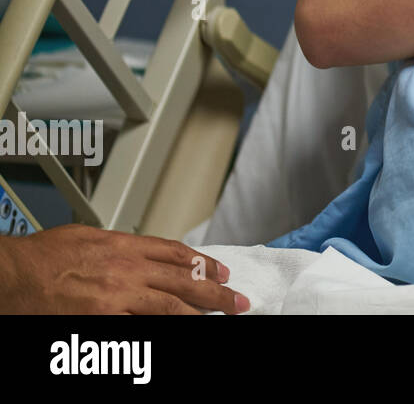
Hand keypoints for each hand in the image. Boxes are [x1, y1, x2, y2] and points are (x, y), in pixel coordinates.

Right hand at [0, 224, 250, 313]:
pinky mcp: (103, 321)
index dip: (204, 264)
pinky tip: (182, 329)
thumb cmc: (40, 257)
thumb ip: (119, 246)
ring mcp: (117, 298)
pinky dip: (165, 329)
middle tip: (237, 301)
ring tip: (222, 318)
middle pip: (185, 281)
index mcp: (125, 246)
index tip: (221, 272)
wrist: (12, 273)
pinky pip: (143, 329)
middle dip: (216, 292)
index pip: (177, 254)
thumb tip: (140, 253)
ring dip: (201, 313)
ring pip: (172, 307)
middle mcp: (127, 270)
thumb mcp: (88, 237)